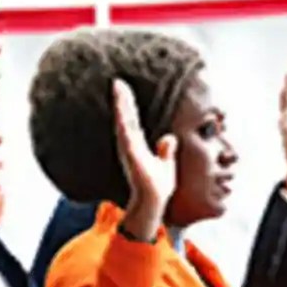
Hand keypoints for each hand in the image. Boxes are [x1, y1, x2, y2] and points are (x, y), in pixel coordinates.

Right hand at [112, 79, 175, 238]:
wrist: (153, 205)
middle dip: (122, 99)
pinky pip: (127, 130)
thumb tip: (169, 138)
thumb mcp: (166, 164)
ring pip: (125, 121)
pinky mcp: (131, 154)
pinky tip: (122, 104)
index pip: (132, 121)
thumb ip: (166, 151)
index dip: (128, 105)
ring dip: (122, 103)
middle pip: (125, 118)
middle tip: (117, 81)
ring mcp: (129, 149)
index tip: (124, 88)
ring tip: (118, 86)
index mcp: (137, 147)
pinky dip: (124, 116)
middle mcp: (130, 146)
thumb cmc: (157, 188)